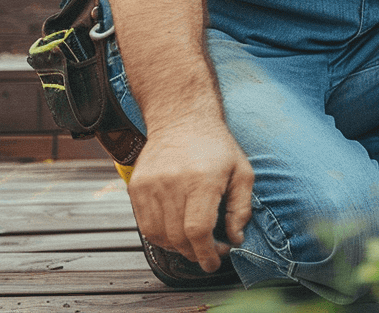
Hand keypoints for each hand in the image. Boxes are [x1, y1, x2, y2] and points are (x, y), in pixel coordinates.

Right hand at [127, 119, 252, 272]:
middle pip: (178, 237)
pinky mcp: (136, 187)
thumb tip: (235, 238)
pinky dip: (161, 236)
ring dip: (177, 247)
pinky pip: (145, 225)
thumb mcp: (242, 172)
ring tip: (194, 242)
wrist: (181, 119)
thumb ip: (242, 208)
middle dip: (195, 253)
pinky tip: (176, 232)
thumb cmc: (217, 147)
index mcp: (202, 180)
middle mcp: (172, 183)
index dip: (206, 253)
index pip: (197, 230)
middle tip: (210, 251)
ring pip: (159, 236)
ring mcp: (150, 185)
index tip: (215, 260)